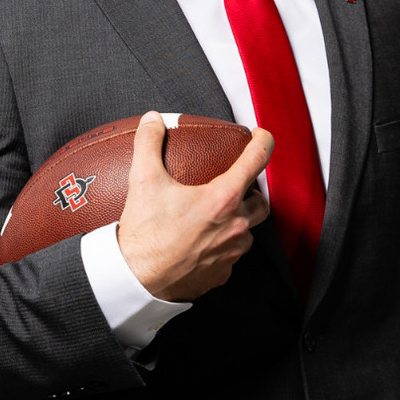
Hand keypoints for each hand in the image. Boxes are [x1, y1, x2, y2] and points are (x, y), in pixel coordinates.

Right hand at [115, 113, 273, 302]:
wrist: (136, 279)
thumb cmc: (144, 233)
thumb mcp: (143, 180)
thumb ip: (149, 143)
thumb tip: (152, 120)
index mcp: (222, 199)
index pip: (256, 161)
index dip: (263, 142)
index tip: (262, 136)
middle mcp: (234, 226)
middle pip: (261, 203)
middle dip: (252, 192)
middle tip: (234, 186)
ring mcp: (230, 253)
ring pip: (247, 232)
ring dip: (238, 221)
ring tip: (216, 216)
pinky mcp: (222, 273)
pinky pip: (230, 256)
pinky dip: (222, 246)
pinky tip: (202, 242)